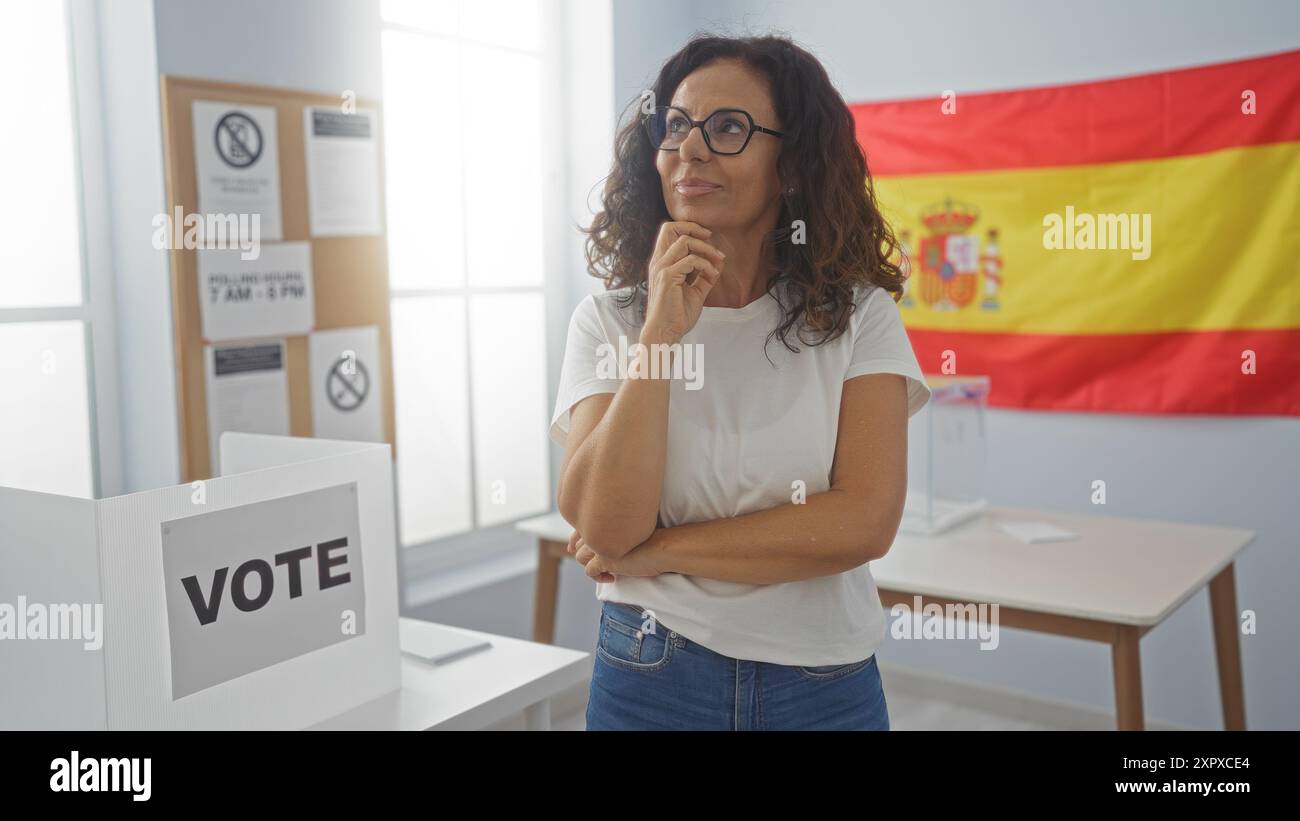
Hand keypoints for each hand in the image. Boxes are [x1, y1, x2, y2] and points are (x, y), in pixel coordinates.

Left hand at [566, 530, 661, 581]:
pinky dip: (598, 577)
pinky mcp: (603, 560)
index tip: (577, 546)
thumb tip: (611, 539)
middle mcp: (598, 528)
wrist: (663, 545)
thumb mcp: (634, 529)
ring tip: (608, 570)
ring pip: (580, 557)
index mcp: (604, 517)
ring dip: (591, 565)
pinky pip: (589, 572)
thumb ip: (619, 530)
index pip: (580, 528)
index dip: (577, 539)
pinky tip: (612, 578)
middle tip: (596, 561)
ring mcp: (599, 544)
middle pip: (579, 543)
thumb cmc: (655, 536)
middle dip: (584, 553)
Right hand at [643, 221, 725, 343]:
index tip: (707, 238)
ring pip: (685, 241)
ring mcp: (661, 268)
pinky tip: (713, 275)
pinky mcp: (667, 277)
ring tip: (718, 260)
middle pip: (670, 227)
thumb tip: (719, 262)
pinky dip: (706, 265)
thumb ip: (705, 276)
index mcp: (662, 263)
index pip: (669, 232)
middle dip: (694, 228)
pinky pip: (691, 260)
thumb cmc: (677, 315)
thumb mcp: (695, 292)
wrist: (665, 333)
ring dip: (706, 248)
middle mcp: (659, 261)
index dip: (689, 229)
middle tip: (711, 239)